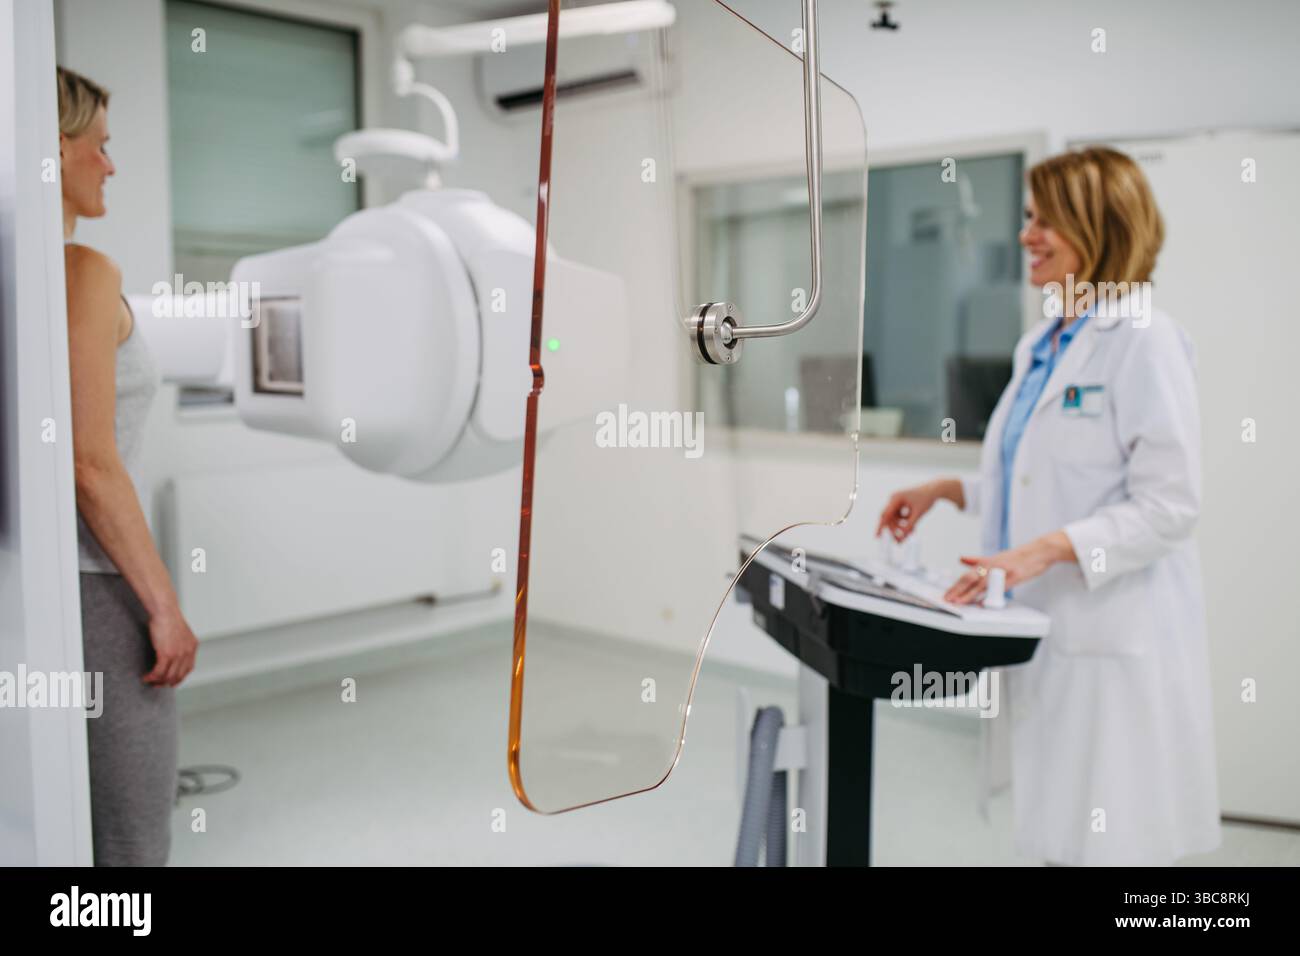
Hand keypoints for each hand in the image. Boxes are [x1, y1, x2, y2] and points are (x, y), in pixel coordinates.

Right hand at [144, 607, 198, 686]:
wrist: (165, 610)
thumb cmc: (168, 618)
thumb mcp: (180, 632)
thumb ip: (180, 642)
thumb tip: (173, 649)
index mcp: (192, 646)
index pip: (188, 669)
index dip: (179, 677)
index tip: (170, 681)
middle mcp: (187, 652)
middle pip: (178, 675)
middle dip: (167, 682)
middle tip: (157, 684)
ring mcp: (178, 654)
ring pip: (168, 676)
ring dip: (157, 681)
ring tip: (149, 681)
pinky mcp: (166, 654)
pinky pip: (159, 672)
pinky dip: (152, 677)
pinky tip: (146, 677)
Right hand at [876, 482, 940, 542]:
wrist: (934, 490)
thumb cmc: (926, 498)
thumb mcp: (918, 514)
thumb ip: (909, 525)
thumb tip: (903, 535)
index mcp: (896, 498)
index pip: (885, 514)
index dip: (881, 526)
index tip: (878, 536)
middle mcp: (894, 499)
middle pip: (889, 518)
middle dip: (894, 530)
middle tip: (900, 540)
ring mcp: (896, 502)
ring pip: (894, 519)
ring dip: (901, 527)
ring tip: (912, 532)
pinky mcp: (900, 504)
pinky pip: (898, 517)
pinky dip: (904, 523)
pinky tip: (912, 527)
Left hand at [943, 531, 1074, 604]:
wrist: (1039, 551)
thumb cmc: (1018, 556)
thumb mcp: (995, 557)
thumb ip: (977, 560)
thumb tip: (961, 559)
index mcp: (986, 562)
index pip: (966, 575)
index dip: (955, 585)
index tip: (947, 594)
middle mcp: (991, 566)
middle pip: (970, 579)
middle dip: (957, 591)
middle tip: (948, 600)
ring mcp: (1002, 571)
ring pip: (981, 584)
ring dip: (969, 594)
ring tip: (960, 602)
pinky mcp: (1013, 577)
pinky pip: (999, 588)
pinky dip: (989, 596)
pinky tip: (982, 602)